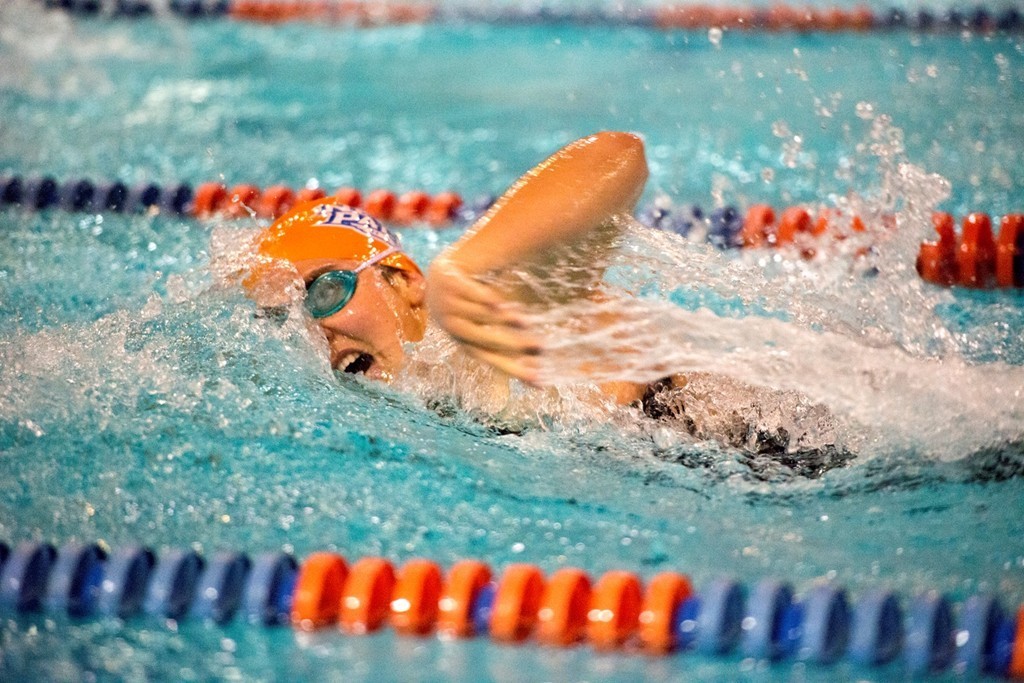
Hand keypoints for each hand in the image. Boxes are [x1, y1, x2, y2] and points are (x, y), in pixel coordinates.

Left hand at [425, 257, 542, 384]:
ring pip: (479, 315)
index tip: (535, 377)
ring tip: (526, 322)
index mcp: (464, 340)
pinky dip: (485, 299)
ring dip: (503, 320)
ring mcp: (449, 303)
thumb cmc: (472, 306)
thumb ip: (512, 350)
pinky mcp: (449, 281)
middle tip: (539, 346)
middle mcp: (454, 326)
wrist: (441, 275)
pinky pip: (470, 293)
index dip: (511, 368)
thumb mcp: (489, 327)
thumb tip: (539, 382)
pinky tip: (500, 304)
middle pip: (483, 339)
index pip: (490, 358)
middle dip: (511, 344)